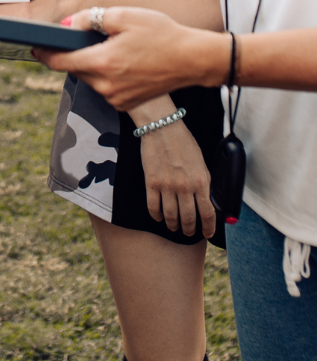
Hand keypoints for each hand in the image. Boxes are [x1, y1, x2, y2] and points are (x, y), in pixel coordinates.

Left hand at [38, 7, 229, 108]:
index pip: (62, 62)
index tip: (34, 47)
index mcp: (103, 63)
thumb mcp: (124, 16)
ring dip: (91, 65)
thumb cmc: (161, 34)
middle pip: (76, 70)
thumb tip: (67, 24)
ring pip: (91, 79)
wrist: (192, 59)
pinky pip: (105, 88)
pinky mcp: (126, 104)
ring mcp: (117, 98)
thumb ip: (90, 19)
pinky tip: (121, 61)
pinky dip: (106, 75)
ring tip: (109, 47)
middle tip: (80, 38)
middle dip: (73, 55)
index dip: (45, 54)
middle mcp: (107, 86)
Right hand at [134, 100, 215, 238]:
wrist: (162, 127)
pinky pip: (153, 207)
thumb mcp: (201, 162)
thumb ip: (204, 182)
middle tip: (188, 231)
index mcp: (200, 181)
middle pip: (188, 218)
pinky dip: (157, 216)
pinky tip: (159, 217)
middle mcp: (184, 186)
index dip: (208, 228)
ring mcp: (167, 186)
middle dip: (189, 229)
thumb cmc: (183, 141)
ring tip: (174, 227)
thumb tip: (207, 201)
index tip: (207, 233)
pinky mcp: (151, 182)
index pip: (208, 213)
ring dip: (173, 225)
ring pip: (171, 216)